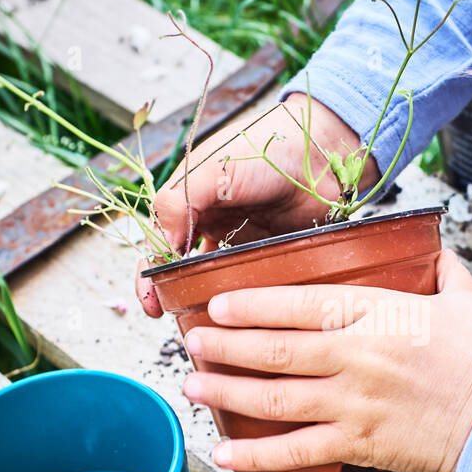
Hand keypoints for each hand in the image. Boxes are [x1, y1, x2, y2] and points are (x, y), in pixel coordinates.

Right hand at [135, 92, 381, 315]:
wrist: (321, 152)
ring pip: (219, 279)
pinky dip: (248, 296)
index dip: (151, 273)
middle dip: (173, 294)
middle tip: (168, 315)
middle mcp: (213, 223)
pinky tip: (246, 311)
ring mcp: (243, 241)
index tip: (150, 301)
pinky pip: (255, 280)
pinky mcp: (272, 253)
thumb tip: (165, 245)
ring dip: (210, 299)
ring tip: (208, 321)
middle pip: (185, 267)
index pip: (161, 243)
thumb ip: (179, 201)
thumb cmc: (266, 150)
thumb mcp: (212, 169)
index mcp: (191, 201)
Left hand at [179, 249, 471, 471]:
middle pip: (273, 350)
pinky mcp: (355, 445)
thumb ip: (441, 270)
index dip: (251, 303)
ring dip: (227, 394)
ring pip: (274, 399)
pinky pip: (295, 451)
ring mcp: (351, 404)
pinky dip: (256, 455)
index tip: (218, 302)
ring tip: (193, 388)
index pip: (299, 304)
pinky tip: (226, 453)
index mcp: (376, 316)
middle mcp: (354, 358)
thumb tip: (431, 249)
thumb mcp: (465, 300)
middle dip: (224, 347)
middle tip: (191, 343)